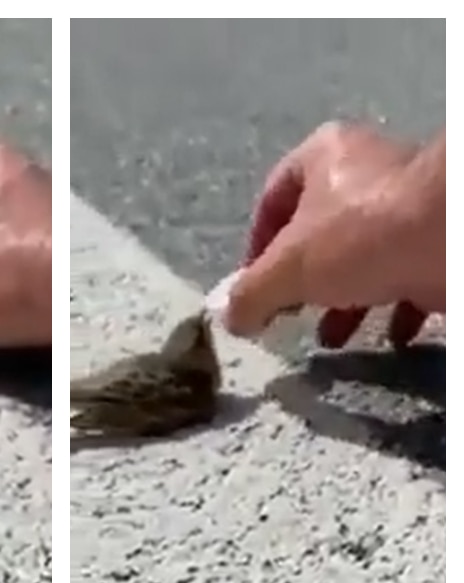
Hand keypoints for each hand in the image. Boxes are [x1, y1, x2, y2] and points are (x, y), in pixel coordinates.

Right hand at [224, 121, 445, 347]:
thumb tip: (231, 319)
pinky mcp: (440, 239)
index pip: (272, 200)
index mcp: (323, 156)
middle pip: (319, 232)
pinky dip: (395, 309)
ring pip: (365, 258)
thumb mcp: (285, 270)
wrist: (453, 238)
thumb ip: (251, 295)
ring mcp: (409, 204)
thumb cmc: (358, 236)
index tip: (253, 289)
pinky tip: (388, 337)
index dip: (255, 248)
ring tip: (333, 336)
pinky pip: (409, 276)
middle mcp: (368, 170)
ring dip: (347, 300)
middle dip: (304, 281)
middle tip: (292, 315)